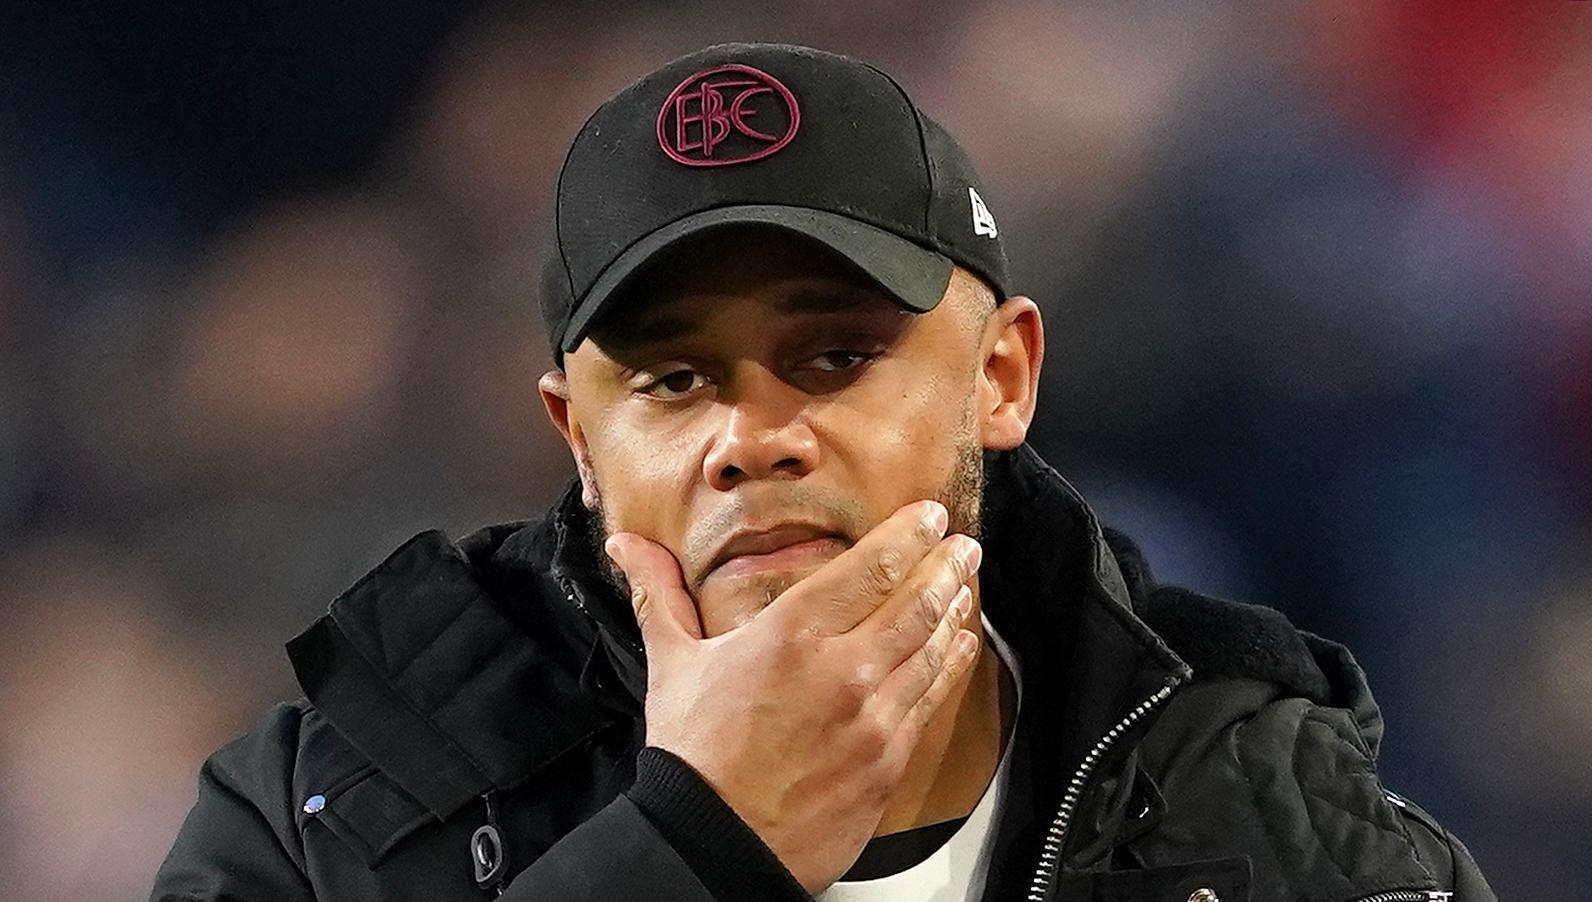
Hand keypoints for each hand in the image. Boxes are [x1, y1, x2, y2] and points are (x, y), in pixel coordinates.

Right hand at [605, 500, 981, 893]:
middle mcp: (842, 670)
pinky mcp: (888, 759)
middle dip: (947, 565)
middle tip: (965, 545)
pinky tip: (961, 647)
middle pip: (916, 601)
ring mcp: (872, 717)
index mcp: (790, 636)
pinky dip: (951, 665)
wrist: (715, 843)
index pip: (869, 567)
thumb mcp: (672, 664)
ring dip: (955, 610)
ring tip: (967, 585)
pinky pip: (932, 699)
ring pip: (932, 648)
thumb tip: (628, 546)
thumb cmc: (695, 757)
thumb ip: (659, 595)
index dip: (909, 534)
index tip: (930, 516)